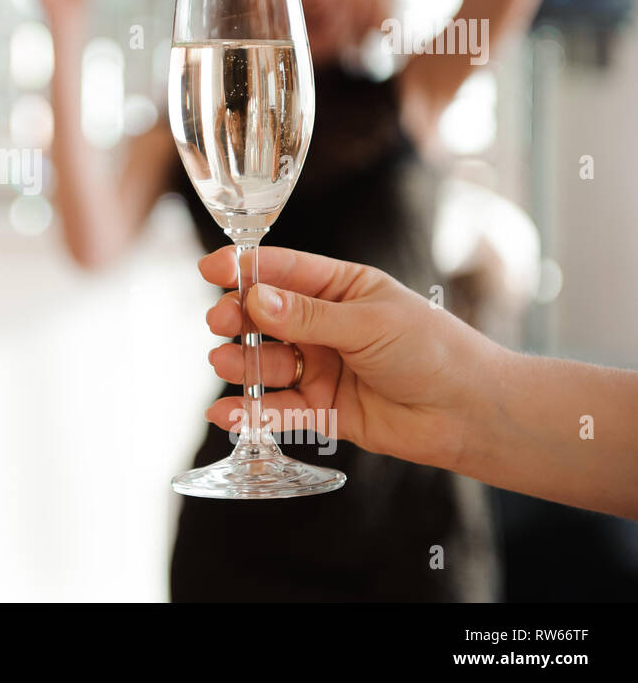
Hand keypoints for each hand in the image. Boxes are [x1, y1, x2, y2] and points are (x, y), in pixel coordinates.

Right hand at [199, 245, 500, 474]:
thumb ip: (307, 315)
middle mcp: (327, 326)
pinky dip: (251, 412)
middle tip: (220, 322)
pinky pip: (279, 408)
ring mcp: (324, 368)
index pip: (284, 271)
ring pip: (269, 363)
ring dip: (242, 364)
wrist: (471, 413)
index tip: (211, 268)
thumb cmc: (433, 351)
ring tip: (224, 364)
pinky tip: (226, 414)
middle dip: (239, 318)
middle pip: (267, 318)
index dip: (245, 269)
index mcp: (343, 289)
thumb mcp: (368, 323)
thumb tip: (255, 298)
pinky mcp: (324, 410)